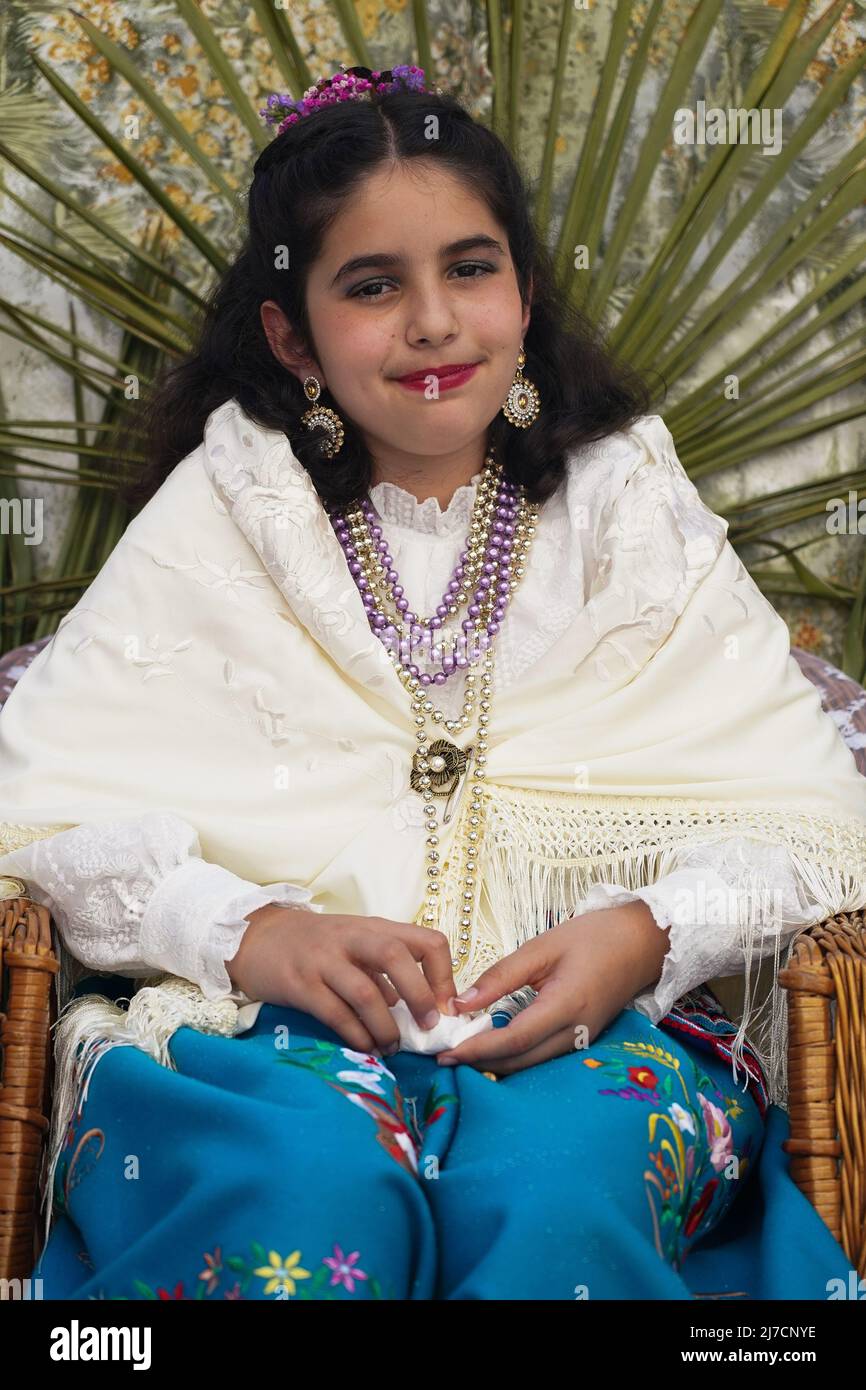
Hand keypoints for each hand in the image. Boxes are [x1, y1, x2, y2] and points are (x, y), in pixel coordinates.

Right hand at [226, 905, 458, 1055]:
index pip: (426, 940)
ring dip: (385, 1027)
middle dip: (419, 996)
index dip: (443, 975)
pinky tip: (365, 1047)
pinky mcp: (300, 984)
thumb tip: (415, 1009)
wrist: (255, 936)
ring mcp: (324, 960)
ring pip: (365, 992)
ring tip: (392, 1047)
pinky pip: (335, 1014)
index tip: (444, 1006)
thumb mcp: (355, 946)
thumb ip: (384, 971)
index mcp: (374, 928)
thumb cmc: (315, 944)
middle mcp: (352, 938)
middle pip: (396, 957)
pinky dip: (356, 1035)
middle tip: (426, 1027)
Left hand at [436, 902, 669, 1074]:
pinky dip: (517, 1057)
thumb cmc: (593, 936)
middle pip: (521, 1061)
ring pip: (533, 1064)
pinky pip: (546, 1057)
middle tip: (445, 1059)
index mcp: (566, 1005)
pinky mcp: (585, 1038)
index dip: (478, 1049)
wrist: (643, 941)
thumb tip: (463, 1002)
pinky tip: (496, 1048)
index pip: (514, 1039)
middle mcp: (577, 1032)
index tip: (446, 1052)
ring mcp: (584, 1039)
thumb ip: (502, 976)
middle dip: (481, 1063)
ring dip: (498, 1064)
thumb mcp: (542, 948)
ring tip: (463, 1055)